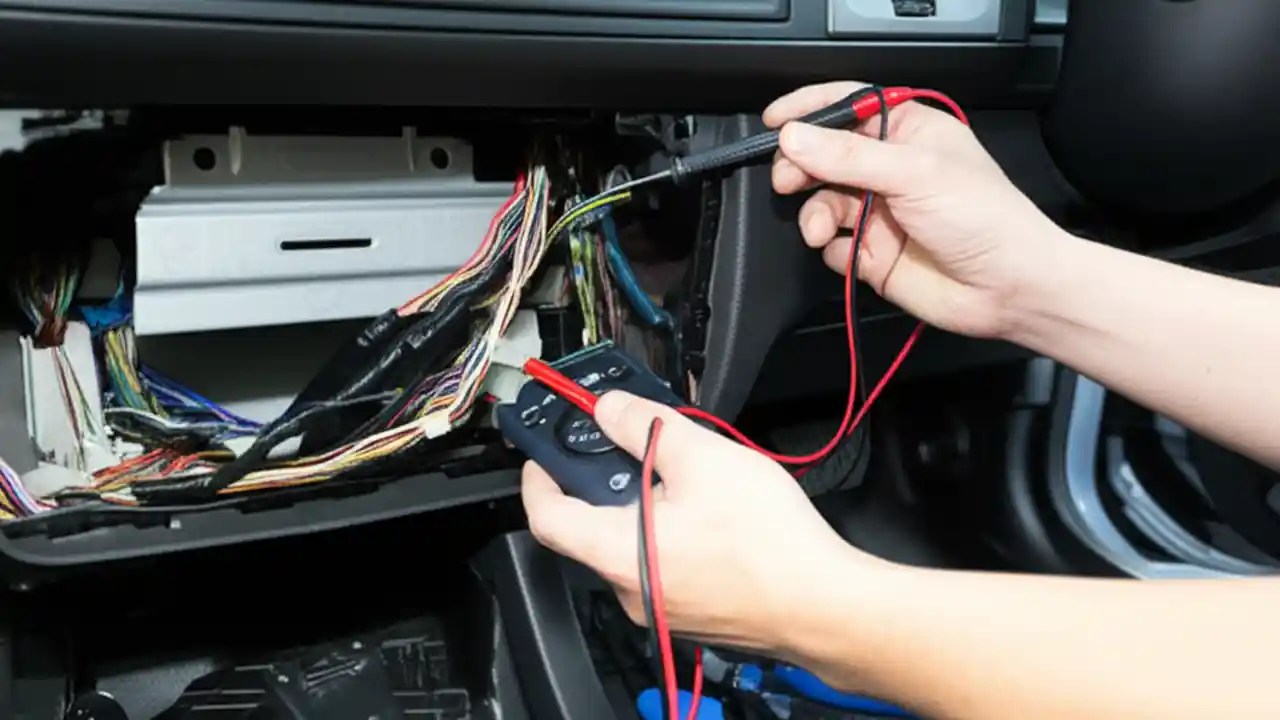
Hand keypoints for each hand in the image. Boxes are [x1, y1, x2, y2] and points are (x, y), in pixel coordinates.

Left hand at [522, 391, 888, 652]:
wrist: (825, 605)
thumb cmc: (768, 542)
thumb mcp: (702, 457)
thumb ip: (646, 427)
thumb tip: (610, 409)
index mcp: (616, 551)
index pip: (545, 514)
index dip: (537, 476)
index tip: (543, 451)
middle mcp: (630, 588)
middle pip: (593, 527)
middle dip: (610, 482)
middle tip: (635, 448)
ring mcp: (661, 608)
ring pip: (635, 545)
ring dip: (650, 508)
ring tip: (694, 480)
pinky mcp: (692, 614)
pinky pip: (666, 564)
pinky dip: (675, 534)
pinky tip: (716, 516)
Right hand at [766, 81, 1068, 338]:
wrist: (1008, 288)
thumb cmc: (984, 218)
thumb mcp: (914, 173)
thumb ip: (848, 157)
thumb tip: (794, 137)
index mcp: (908, 132)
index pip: (848, 106)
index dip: (810, 110)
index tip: (776, 122)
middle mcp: (890, 170)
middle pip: (824, 157)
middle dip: (801, 168)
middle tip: (787, 180)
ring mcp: (880, 212)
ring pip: (823, 204)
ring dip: (815, 215)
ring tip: (820, 229)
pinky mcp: (873, 254)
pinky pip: (833, 246)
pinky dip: (834, 249)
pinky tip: (853, 254)